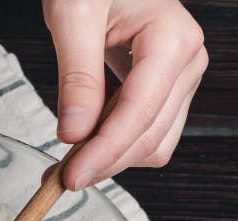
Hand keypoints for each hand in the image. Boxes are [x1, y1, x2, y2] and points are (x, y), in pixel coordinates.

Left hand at [43, 0, 207, 189]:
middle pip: (149, 137)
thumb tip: (74, 133)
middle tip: (58, 178)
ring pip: (153, 143)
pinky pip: (146, 132)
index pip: (138, 113)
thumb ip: (76, 76)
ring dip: (111, 160)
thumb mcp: (72, 16)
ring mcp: (180, 78)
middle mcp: (186, 62)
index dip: (104, 152)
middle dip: (104, 162)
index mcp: (171, 39)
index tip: (70, 177)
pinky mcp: (165, 89)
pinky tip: (84, 145)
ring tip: (66, 162)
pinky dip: (115, 145)